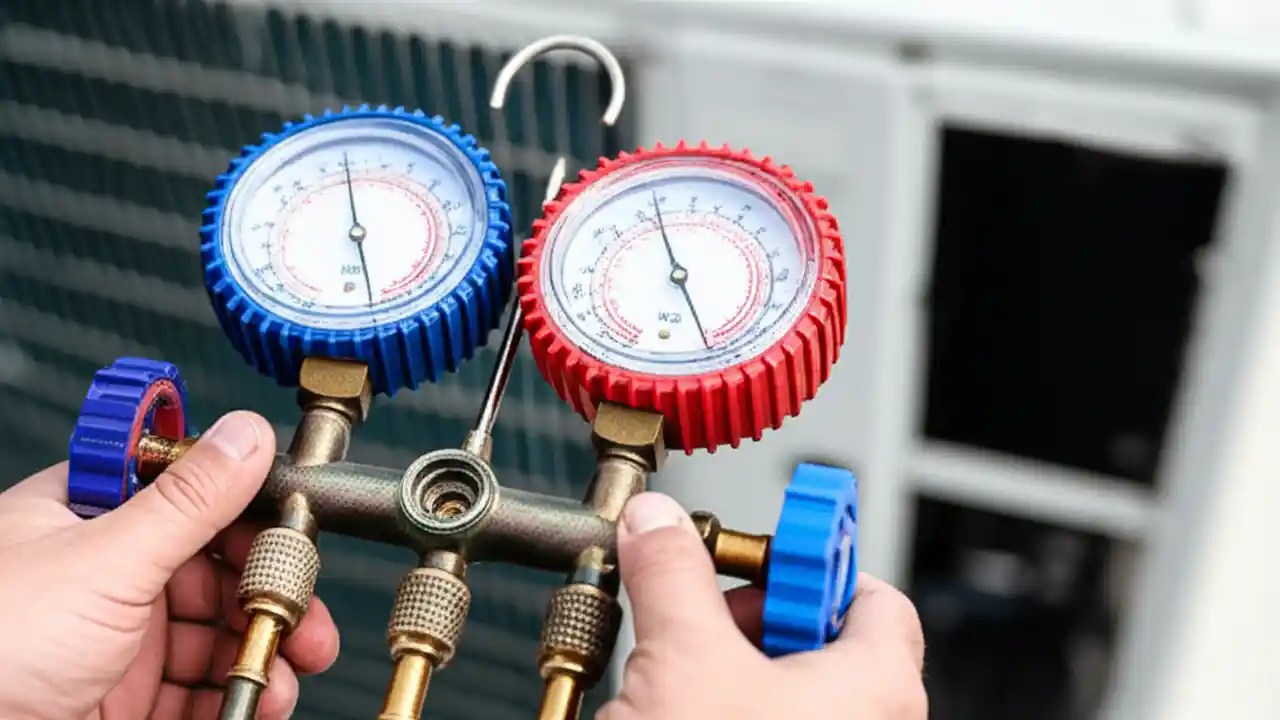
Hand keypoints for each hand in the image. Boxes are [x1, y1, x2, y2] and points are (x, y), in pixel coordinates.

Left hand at [0, 411, 339, 718]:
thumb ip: (188, 501)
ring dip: (263, 651)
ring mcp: (113, 645)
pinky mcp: (121, 704)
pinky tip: (258, 700)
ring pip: (215, 637)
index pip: (188, 493)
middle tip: (304, 612)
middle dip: (270, 592)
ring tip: (287, 669)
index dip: (249, 509)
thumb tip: (246, 435)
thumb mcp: (104, 562)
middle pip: (214, 571)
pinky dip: (238, 697)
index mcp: (86, 519)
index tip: (298, 525)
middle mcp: (103, 577)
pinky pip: (198, 693)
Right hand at [602, 493, 926, 719]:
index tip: (762, 551)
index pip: (872, 593)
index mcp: (879, 685)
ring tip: (680, 674)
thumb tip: (658, 525)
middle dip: (751, 616)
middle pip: (822, 638)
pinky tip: (680, 713)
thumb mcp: (682, 660)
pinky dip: (726, 707)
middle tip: (704, 617)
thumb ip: (672, 575)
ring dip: (729, 665)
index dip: (808, 563)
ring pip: (789, 689)